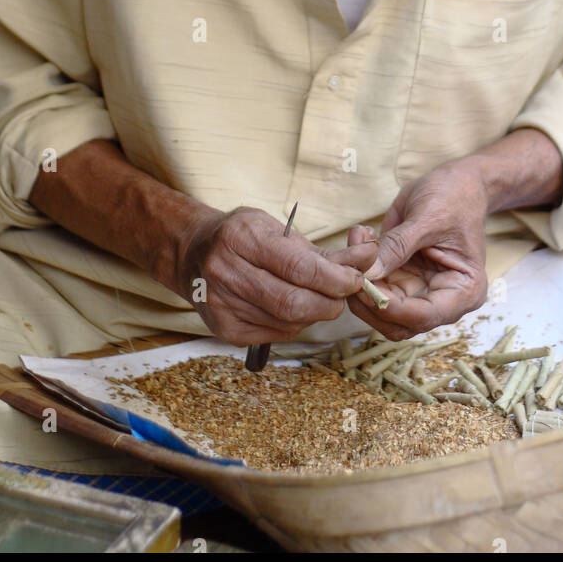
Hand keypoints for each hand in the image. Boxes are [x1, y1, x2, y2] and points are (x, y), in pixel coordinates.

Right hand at [179, 205, 375, 344]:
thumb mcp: (278, 228)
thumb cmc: (243, 235)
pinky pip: (276, 333)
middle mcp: (225, 272)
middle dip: (330, 302)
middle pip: (294, 302)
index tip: (357, 279)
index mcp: (240, 238)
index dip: (335, 279)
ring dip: (314, 313)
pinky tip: (292, 307)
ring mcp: (221, 305)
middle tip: (344, 294)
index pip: (299, 268)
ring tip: (317, 296)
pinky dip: (295, 323)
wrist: (194, 253)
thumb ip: (320, 250)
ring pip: (288, 322)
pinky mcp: (225, 330)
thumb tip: (367, 258)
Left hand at [346, 163, 489, 338]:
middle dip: (369, 298)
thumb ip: (398, 247)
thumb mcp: (428, 217)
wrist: (459, 182)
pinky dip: (361, 266)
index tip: (363, 285)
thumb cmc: (455, 197)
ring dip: (360, 281)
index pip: (423, 316)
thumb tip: (367, 273)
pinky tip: (360, 236)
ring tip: (357, 239)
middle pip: (398, 321)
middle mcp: (442, 298)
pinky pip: (375, 284)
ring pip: (380, 307)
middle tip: (350, 267)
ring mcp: (420, 290)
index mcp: (464, 291)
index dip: (390, 307)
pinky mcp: (402, 278)